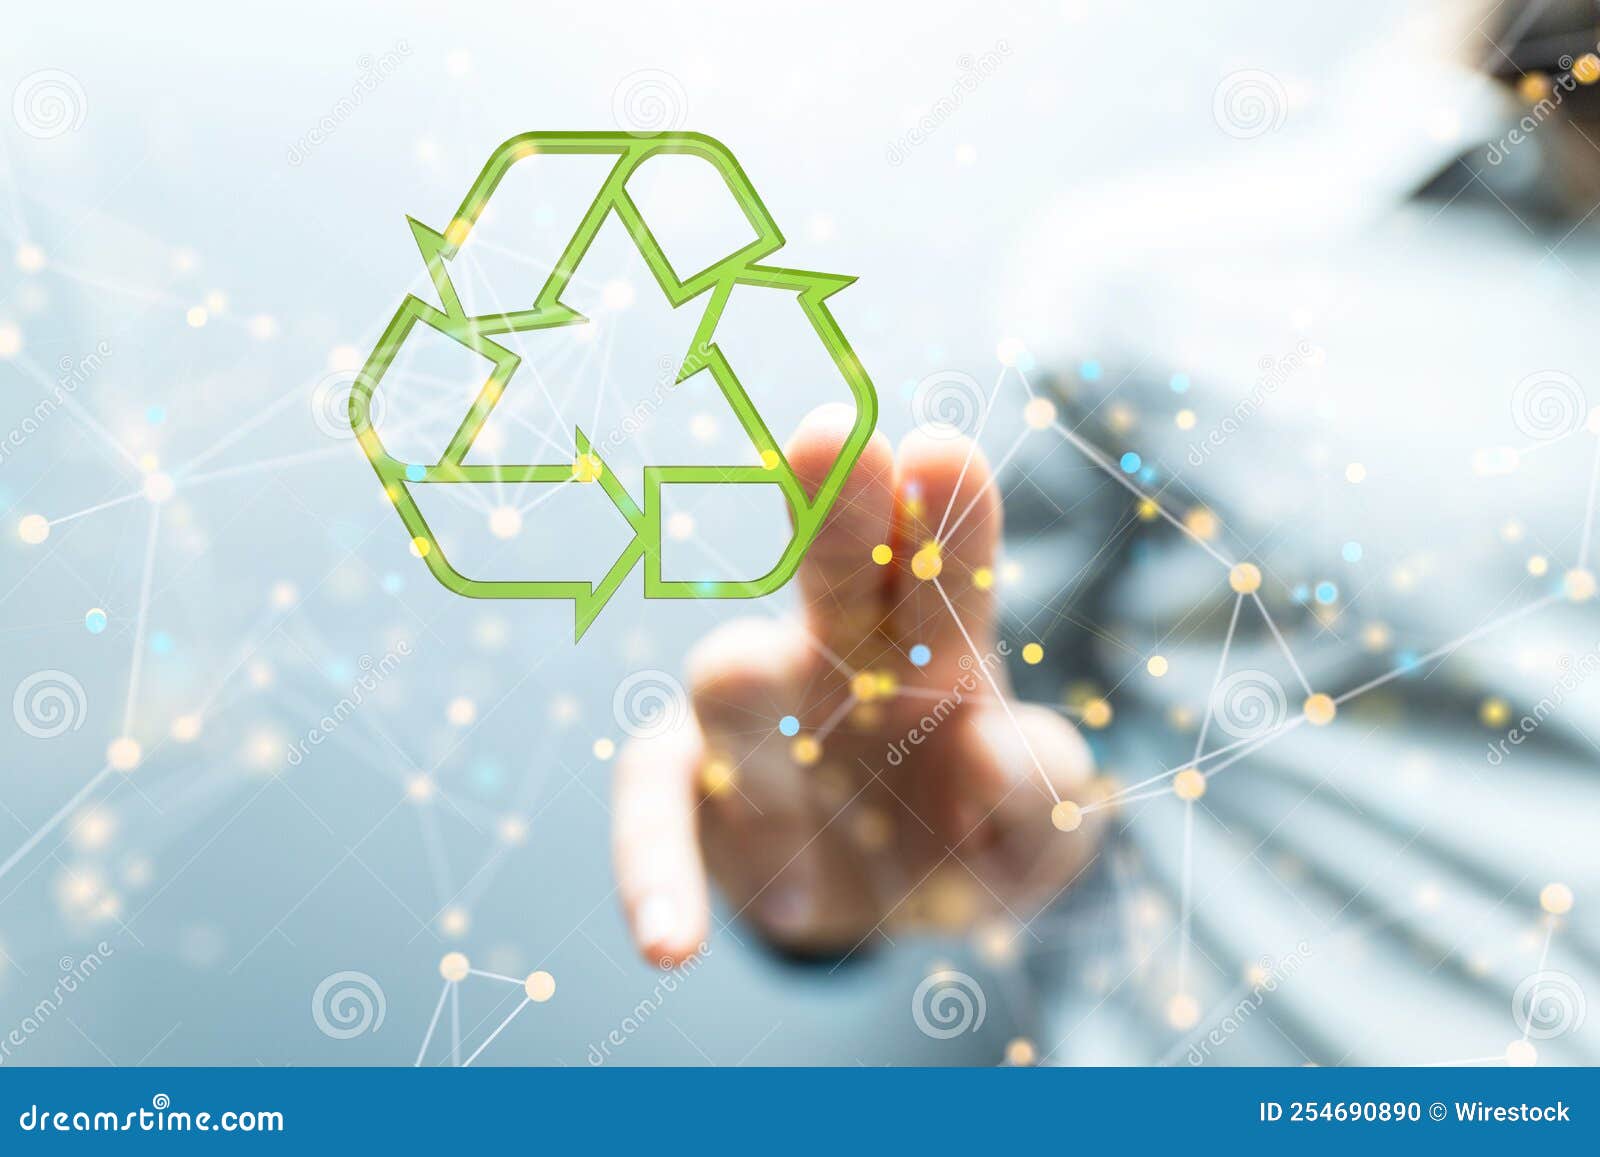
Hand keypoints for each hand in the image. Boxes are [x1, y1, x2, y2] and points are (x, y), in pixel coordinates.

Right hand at [612, 404, 1101, 964]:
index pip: (943, 565)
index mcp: (936, 649)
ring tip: (743, 675)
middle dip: (836, 503)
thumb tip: (997, 750)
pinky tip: (668, 941)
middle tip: (830, 433)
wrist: (885, 911)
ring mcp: (756, 719)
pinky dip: (653, 868)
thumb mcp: (1035, 845)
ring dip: (738, 675)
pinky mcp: (692, 789)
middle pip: (833, 565)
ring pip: (730, 676)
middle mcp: (837, 658)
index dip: (946, 511)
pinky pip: (656, 813)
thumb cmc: (970, 841)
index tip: (940, 451)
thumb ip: (1043, 803)